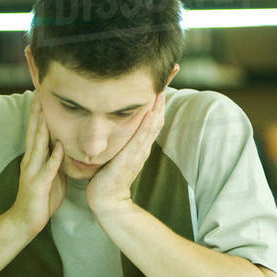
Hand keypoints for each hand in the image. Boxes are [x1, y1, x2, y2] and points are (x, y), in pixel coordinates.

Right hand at [7, 98, 65, 234]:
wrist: (24, 222)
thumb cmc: (41, 198)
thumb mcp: (52, 175)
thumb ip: (57, 159)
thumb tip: (66, 146)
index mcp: (34, 157)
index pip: (36, 130)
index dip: (39, 113)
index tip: (42, 94)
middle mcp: (30, 160)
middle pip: (33, 131)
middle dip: (37, 112)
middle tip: (39, 92)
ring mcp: (32, 172)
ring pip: (38, 145)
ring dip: (42, 128)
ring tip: (45, 111)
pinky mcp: (38, 185)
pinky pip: (48, 169)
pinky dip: (54, 157)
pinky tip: (60, 146)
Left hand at [87, 90, 165, 214]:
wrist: (107, 200)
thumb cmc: (107, 177)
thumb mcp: (115, 153)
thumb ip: (118, 140)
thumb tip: (111, 124)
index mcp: (139, 143)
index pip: (152, 117)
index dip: (157, 99)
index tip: (160, 80)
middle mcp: (143, 145)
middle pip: (157, 117)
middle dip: (161, 97)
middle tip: (169, 76)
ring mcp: (139, 151)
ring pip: (153, 125)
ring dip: (158, 106)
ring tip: (161, 88)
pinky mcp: (132, 158)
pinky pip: (142, 137)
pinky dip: (148, 124)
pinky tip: (151, 111)